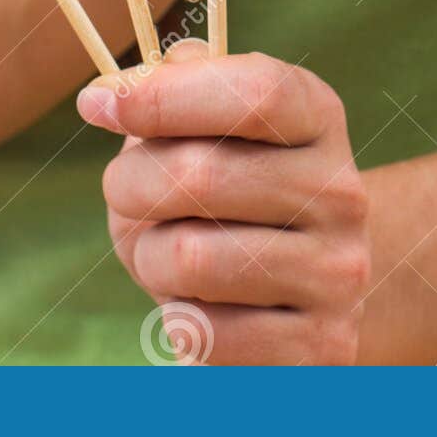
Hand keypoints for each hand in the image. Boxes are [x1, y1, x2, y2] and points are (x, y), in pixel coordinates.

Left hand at [81, 40, 370, 364]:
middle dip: (129, 182)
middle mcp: (340, 191)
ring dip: (146, 256)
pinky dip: (176, 318)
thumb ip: (174, 87)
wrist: (310, 285)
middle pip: (199, 175)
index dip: (164, 96)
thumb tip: (111, 95)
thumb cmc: (233, 187)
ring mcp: (336, 274)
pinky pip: (202, 335)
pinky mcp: (317, 349)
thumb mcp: (212, 123)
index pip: (254, 92)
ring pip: (188, 259)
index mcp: (317, 116)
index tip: (96, 103)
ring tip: (163, 253)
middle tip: (124, 190)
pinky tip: (199, 305)